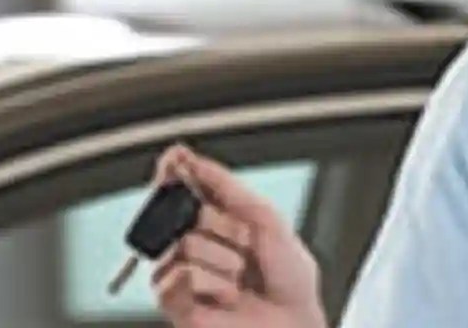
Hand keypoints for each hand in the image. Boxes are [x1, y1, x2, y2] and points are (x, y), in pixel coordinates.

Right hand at [149, 144, 327, 327]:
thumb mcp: (267, 219)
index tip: (175, 157)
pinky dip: (210, 284)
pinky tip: (224, 296)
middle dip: (225, 226)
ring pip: (185, 244)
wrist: (292, 322)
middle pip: (184, 211)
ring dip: (224, 261)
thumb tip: (194, 162)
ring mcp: (184, 270)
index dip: (176, 170)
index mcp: (219, 218)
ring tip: (239, 279)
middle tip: (246, 247)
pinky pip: (177, 276)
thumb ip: (227, 188)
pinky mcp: (175, 301)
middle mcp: (197, 242)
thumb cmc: (289, 278)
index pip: (186, 186)